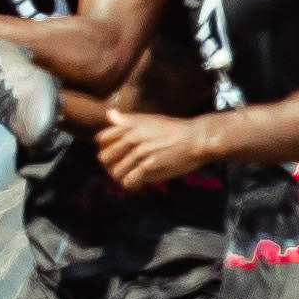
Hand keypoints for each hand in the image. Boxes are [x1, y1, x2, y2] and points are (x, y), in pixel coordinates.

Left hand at [93, 107, 218, 191]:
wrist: (196, 139)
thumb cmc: (174, 130)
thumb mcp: (150, 119)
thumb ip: (128, 119)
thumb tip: (110, 114)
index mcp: (131, 125)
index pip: (102, 138)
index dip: (104, 148)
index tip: (113, 155)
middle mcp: (132, 137)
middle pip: (105, 157)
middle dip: (109, 165)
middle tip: (120, 169)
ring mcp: (140, 152)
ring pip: (116, 172)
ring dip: (121, 177)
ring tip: (130, 177)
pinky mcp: (149, 166)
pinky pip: (129, 181)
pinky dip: (131, 184)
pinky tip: (137, 183)